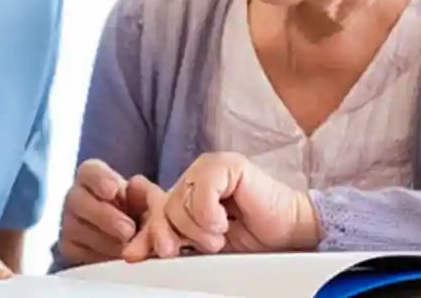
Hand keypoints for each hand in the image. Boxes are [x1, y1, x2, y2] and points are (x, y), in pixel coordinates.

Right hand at [57, 159, 160, 264]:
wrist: (138, 241)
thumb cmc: (142, 214)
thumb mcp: (151, 201)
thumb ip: (147, 193)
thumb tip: (136, 185)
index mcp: (94, 177)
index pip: (89, 171)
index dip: (99, 179)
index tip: (114, 190)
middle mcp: (77, 197)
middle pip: (78, 200)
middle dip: (104, 216)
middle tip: (129, 230)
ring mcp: (70, 222)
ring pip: (76, 228)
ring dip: (105, 240)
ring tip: (129, 247)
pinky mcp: (70, 248)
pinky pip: (77, 252)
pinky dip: (98, 256)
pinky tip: (116, 258)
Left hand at [124, 152, 319, 259]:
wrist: (287, 233)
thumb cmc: (249, 238)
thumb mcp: (201, 246)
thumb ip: (171, 243)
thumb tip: (133, 252)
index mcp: (184, 196)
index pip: (153, 213)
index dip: (146, 235)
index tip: (137, 256)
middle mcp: (192, 179)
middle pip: (163, 209)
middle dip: (176, 235)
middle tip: (203, 246)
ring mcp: (208, 168)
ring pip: (179, 203)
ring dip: (199, 230)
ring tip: (220, 235)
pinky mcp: (226, 164)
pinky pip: (200, 192)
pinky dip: (209, 215)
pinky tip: (224, 221)